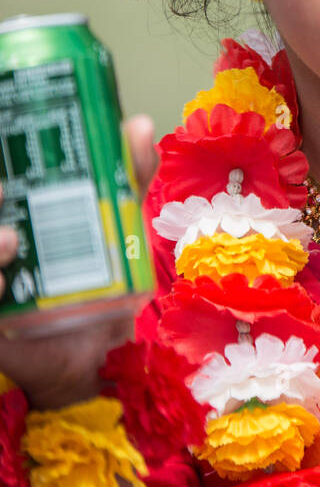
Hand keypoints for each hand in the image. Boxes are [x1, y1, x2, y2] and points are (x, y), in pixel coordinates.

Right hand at [0, 115, 157, 407]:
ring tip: (9, 240)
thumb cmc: (100, 287)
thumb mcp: (119, 227)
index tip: (5, 135)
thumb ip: (127, 178)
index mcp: (14, 219)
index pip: (1, 186)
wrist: (101, 361)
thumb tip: (139, 126)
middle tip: (1, 188)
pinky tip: (2, 284)